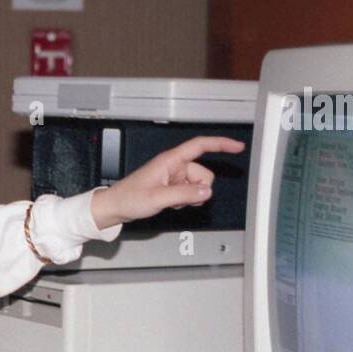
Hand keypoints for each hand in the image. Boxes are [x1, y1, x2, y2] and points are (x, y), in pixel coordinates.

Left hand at [89, 136, 245, 229]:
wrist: (116, 207)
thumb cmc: (128, 198)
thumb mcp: (158, 198)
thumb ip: (184, 193)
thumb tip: (207, 191)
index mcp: (170, 160)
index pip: (201, 146)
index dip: (221, 144)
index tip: (237, 146)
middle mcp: (174, 166)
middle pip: (204, 174)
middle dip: (198, 189)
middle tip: (179, 198)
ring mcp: (174, 177)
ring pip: (198, 186)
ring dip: (190, 196)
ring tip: (170, 201)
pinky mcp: (172, 187)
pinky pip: (190, 193)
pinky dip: (185, 200)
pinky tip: (170, 203)